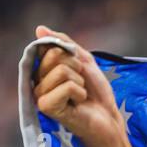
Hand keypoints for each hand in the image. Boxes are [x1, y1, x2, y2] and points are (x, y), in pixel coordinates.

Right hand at [31, 26, 124, 146]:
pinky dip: (79, 92)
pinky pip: (66, 86)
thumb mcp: (83, 59)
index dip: (70, 54)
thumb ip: (63, 43)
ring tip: (80, 95)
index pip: (49, 45)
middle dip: (76, 67)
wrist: (108, 118)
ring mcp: (40, 95)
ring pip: (61, 70)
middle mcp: (37, 82)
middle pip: (54, 55)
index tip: (77, 69)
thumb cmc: (96, 92)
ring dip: (79, 81)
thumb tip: (39, 29)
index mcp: (43, 70)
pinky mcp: (46, 107)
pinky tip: (78, 103)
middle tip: (81, 83)